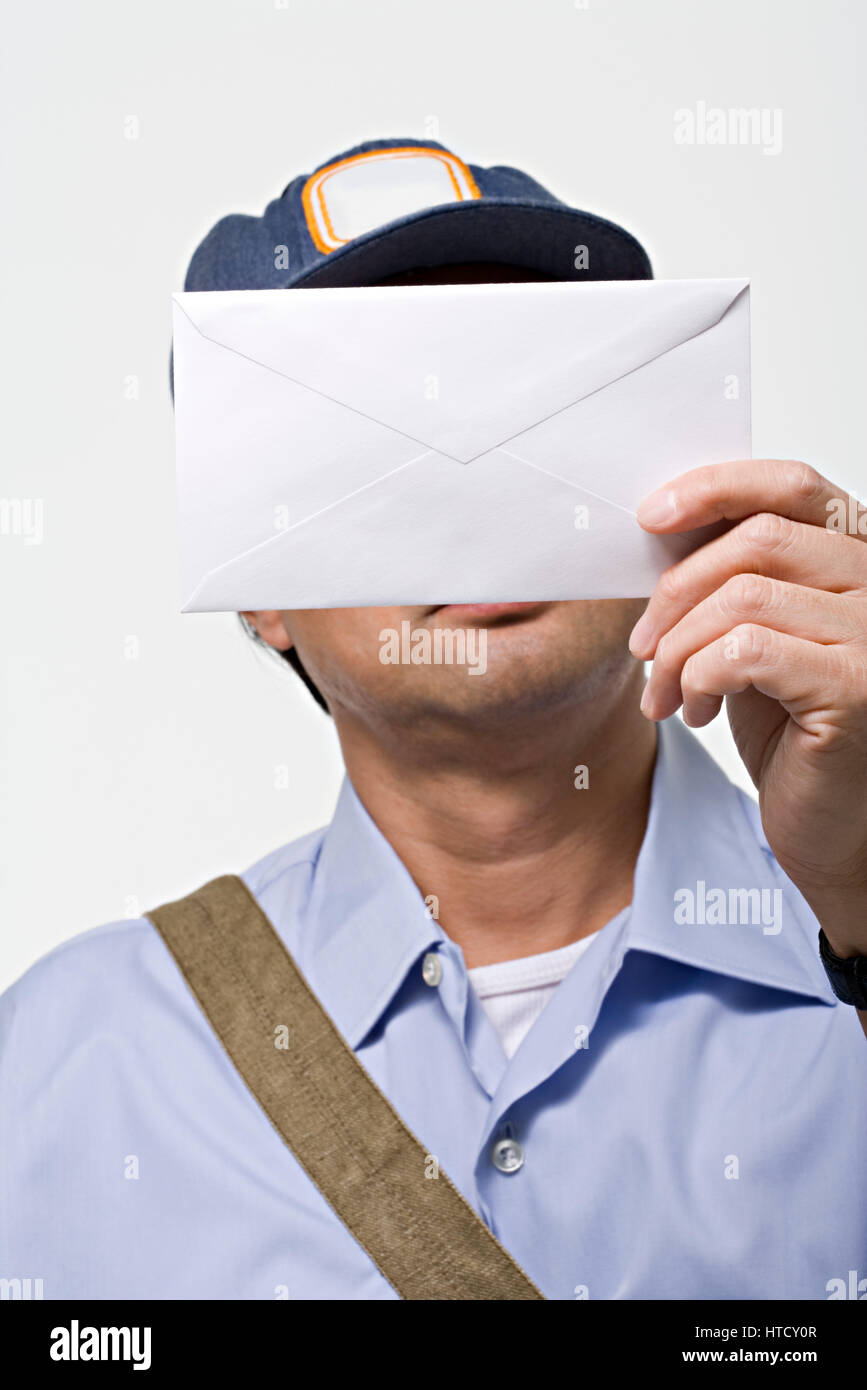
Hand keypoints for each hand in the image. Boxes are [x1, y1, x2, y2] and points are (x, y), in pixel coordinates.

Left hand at [629, 459, 866, 963]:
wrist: (831, 828)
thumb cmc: (792, 731)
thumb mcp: (754, 636)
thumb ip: (733, 578)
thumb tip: (660, 525)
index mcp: (860, 558)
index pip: (793, 485)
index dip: (717, 486)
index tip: (650, 516)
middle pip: (756, 539)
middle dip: (675, 591)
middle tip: (644, 647)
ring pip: (741, 596)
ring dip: (679, 648)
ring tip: (667, 693)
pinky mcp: (857, 688)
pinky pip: (746, 650)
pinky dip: (700, 678)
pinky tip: (698, 712)